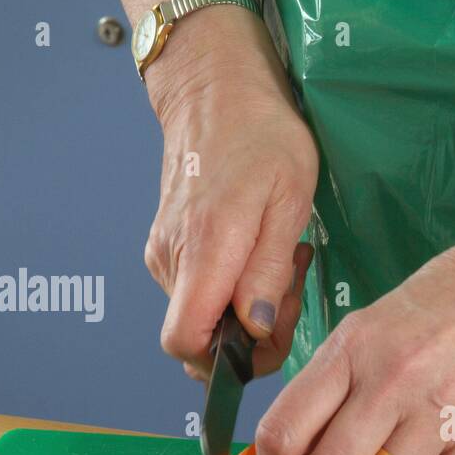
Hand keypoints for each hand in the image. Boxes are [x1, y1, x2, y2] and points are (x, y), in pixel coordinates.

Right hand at [141, 8, 317, 378]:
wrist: (217, 91)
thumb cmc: (260, 134)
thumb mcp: (288, 199)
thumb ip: (268, 270)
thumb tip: (254, 328)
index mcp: (203, 249)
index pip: (185, 342)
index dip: (225, 363)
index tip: (269, 338)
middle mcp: (172, 259)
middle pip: (198, 340)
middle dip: (250, 337)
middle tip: (289, 291)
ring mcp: (165, 255)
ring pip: (203, 319)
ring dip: (248, 310)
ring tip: (281, 264)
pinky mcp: (169, 249)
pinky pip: (200, 293)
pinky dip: (234, 291)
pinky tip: (261, 257)